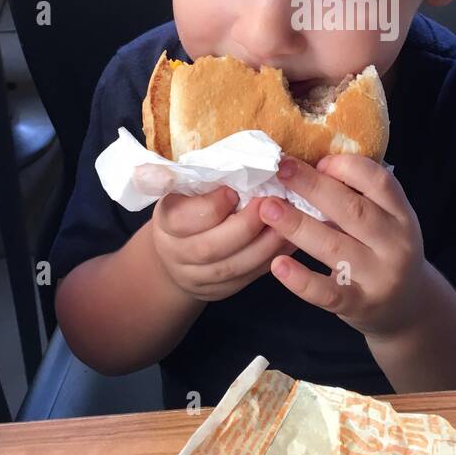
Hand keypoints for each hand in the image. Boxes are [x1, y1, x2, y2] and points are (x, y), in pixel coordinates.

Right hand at [152, 187, 295, 302]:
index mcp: (165, 223)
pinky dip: (272, 257)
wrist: (177, 251)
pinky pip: (249, 277)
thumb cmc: (189, 206)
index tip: (235, 190)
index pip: (183, 219)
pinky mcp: (220, 291)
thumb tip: (247, 163)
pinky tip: (290, 240)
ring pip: (234, 267)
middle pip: (210, 248)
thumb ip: (208, 181)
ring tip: (289, 222)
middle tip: (273, 204)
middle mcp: (176, 254)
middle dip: (246, 226)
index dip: (212, 206)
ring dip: (266, 244)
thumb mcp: (187, 190)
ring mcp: (197, 278)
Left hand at [258, 154, 426, 337]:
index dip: (347, 167)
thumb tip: (312, 165)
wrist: (407, 308)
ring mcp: (379, 277)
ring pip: (334, 247)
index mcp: (403, 216)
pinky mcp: (360, 305)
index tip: (317, 160)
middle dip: (313, 186)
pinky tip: (277, 264)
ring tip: (268, 208)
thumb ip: (361, 198)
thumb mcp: (387, 223)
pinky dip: (300, 279)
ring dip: (297, 225)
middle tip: (281, 170)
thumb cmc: (384, 253)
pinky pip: (327, 291)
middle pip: (353, 210)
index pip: (380, 182)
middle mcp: (396, 245)